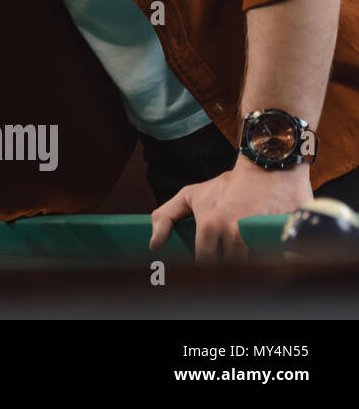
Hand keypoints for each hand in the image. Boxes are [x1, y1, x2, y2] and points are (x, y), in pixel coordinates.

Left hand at [149, 158, 312, 260]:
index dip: (206, 267)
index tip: (209, 267)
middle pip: (229, 267)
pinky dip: (272, 262)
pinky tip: (268, 257)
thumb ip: (165, 217)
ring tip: (249, 258)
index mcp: (210, 225)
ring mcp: (259, 236)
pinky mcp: (283, 236)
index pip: (205, 262)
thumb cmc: (226, 186)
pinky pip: (276, 260)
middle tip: (229, 263)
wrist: (266, 169)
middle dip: (228, 268)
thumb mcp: (189, 195)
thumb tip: (154, 246)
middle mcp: (234, 232)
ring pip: (251, 266)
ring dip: (250, 266)